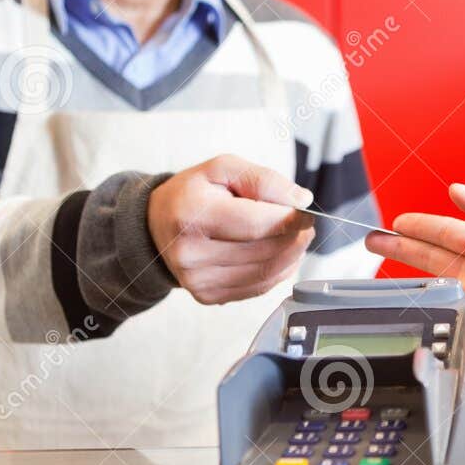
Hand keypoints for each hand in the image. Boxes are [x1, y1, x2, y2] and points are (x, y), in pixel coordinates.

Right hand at [147, 155, 314, 304]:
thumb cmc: (191, 194)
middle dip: (295, 236)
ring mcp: (198, 280)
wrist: (157, 225)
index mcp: (191, 216)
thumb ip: (262, 179)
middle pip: (264, 251)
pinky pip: (258, 287)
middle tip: (305, 223)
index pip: (255, 224)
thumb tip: (301, 200)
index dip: (290, 219)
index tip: (307, 213)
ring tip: (295, 236)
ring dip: (292, 255)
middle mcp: (191, 254)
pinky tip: (280, 254)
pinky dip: (279, 271)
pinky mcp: (208, 296)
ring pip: (266, 272)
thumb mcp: (222, 168)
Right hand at [364, 183, 464, 334]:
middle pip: (428, 252)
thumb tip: (457, 191)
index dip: (420, 225)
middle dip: (399, 244)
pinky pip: (438, 306)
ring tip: (378, 259)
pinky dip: (420, 299)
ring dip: (403, 266)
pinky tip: (402, 294)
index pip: (444, 231)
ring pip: (427, 277)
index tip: (397, 223)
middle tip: (372, 239)